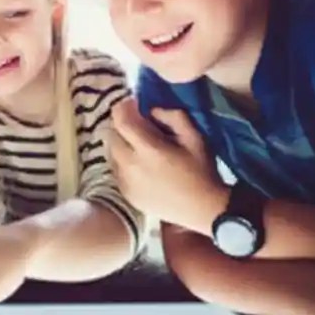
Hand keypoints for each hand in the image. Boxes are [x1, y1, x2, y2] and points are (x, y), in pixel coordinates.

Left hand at [107, 98, 226, 232]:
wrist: (203, 210)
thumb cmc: (202, 172)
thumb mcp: (195, 138)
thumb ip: (173, 117)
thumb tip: (152, 110)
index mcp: (148, 150)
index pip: (120, 120)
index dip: (124, 107)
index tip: (136, 105)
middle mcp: (130, 165)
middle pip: (112, 135)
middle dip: (123, 126)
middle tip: (140, 126)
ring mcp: (125, 182)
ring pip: (111, 153)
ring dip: (121, 144)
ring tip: (140, 147)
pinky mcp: (126, 194)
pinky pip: (116, 170)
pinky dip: (123, 162)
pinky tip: (141, 166)